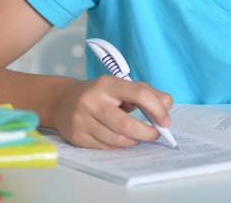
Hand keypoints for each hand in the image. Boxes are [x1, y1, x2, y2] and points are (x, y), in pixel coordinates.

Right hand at [53, 75, 173, 148]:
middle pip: (127, 125)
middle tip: (156, 134)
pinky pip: (106, 148)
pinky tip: (122, 140)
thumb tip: (167, 106)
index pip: (139, 94)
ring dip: (134, 141)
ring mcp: (82, 120)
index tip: (165, 121)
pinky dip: (119, 146)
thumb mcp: (122, 87)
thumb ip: (148, 93)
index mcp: (107, 84)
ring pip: (117, 140)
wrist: (63, 101)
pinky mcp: (77, 137)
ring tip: (139, 136)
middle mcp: (92, 101)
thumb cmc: (101, 94)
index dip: (157, 109)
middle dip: (147, 133)